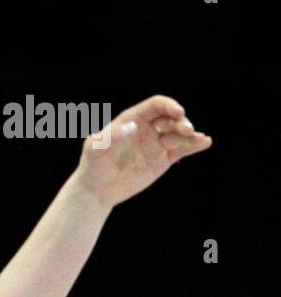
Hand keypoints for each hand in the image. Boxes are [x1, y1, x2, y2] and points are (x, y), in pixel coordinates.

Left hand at [74, 94, 211, 207]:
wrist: (96, 190)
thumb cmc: (93, 165)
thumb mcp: (96, 148)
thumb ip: (112, 136)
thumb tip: (133, 127)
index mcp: (134, 119)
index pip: (157, 106)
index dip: (169, 106)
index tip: (178, 113)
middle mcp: (148, 129)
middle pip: (171, 119)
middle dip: (180, 122)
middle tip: (186, 130)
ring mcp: (156, 145)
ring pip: (178, 135)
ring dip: (190, 135)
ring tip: (199, 139)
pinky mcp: (162, 161)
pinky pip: (180, 151)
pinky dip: (193, 147)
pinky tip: (204, 143)